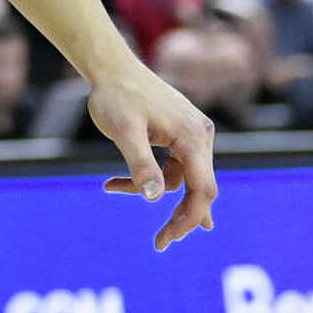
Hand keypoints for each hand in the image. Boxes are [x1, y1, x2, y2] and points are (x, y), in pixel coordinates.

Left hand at [88, 60, 217, 252]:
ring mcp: (192, 134)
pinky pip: (172, 166)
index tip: (169, 238)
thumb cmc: (115, 97)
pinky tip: (116, 183)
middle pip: (198, 187)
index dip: (190, 218)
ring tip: (110, 186)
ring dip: (149, 189)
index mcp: (192, 136)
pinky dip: (149, 175)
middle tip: (160, 243)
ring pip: (180, 178)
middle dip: (178, 215)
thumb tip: (154, 198)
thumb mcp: (124, 133)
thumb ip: (141, 164)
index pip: (202, 188)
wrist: (111, 69)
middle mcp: (200, 135)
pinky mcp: (180, 134)